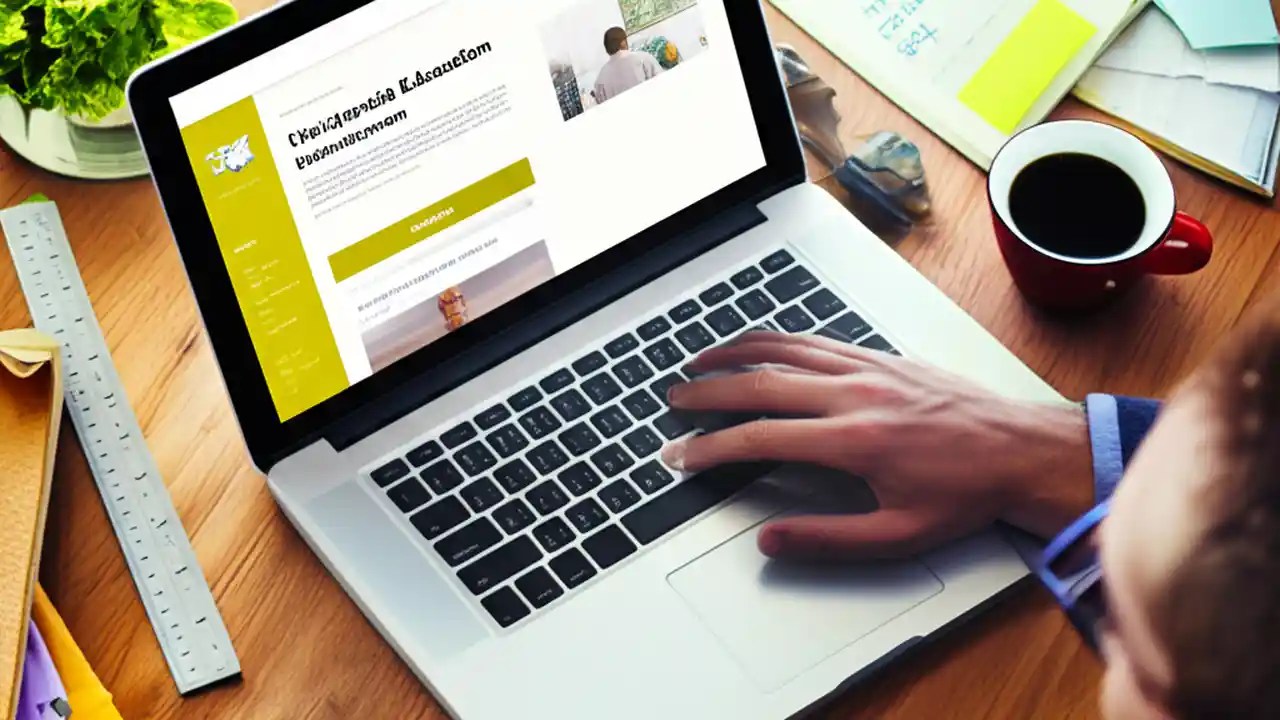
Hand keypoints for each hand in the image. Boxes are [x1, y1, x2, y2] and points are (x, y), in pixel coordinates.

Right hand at [660, 332, 1093, 559]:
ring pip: (784, 349)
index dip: (712, 448)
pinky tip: (759, 345)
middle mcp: (854, 394)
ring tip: (699, 361)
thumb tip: (771, 541)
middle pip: (761, 383)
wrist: (1021, 451)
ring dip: (735, 354)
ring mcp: (867, 368)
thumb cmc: (966, 495)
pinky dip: (776, 339)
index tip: (683, 456)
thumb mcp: (898, 536)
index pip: (761, 439)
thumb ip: (828, 538)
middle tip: (674, 401)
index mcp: (853, 441)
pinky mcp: (881, 357)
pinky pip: (816, 339)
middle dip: (708, 392)